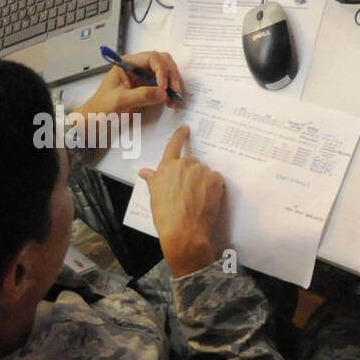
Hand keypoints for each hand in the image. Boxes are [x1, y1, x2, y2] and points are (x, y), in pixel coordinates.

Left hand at [78, 50, 183, 118]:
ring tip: (175, 99)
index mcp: (127, 64)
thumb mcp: (119, 101)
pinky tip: (171, 103)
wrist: (96, 122)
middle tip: (176, 91)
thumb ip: (141, 95)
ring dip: (174, 84)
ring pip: (167, 73)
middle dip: (172, 75)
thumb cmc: (102, 109)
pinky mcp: (149, 90)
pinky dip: (171, 93)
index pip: (152, 58)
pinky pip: (165, 86)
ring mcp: (144, 78)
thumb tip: (163, 92)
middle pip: (163, 61)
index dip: (161, 70)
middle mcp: (138, 68)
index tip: (163, 87)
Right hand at [138, 128, 223, 277]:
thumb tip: (144, 171)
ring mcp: (201, 171)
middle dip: (191, 173)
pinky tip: (207, 199)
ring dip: (202, 181)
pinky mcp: (215, 180)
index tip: (186, 129)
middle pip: (192, 162)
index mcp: (167, 166)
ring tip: (197, 198)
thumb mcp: (154, 195)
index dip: (180, 135)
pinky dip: (213, 186)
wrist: (184, 230)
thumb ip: (152, 179)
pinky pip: (216, 179)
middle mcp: (185, 164)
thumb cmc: (165, 215)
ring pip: (204, 172)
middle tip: (188, 191)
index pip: (174, 145)